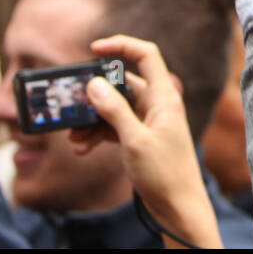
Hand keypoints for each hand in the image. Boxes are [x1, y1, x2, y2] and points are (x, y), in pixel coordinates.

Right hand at [71, 35, 222, 248]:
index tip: (93, 49)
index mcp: (164, 97)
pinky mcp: (141, 138)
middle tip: (73, 102)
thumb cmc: (165, 174)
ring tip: (73, 137)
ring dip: (92, 119)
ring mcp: (149, 121)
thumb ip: (114, 110)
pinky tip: (81, 148)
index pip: (146, 55)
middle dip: (96, 93)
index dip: (121, 45)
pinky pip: (115, 127)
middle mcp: (157, 104)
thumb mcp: (134, 141)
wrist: (179, 208)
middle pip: (123, 83)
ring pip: (115, 108)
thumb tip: (94, 83)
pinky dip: (98, 134)